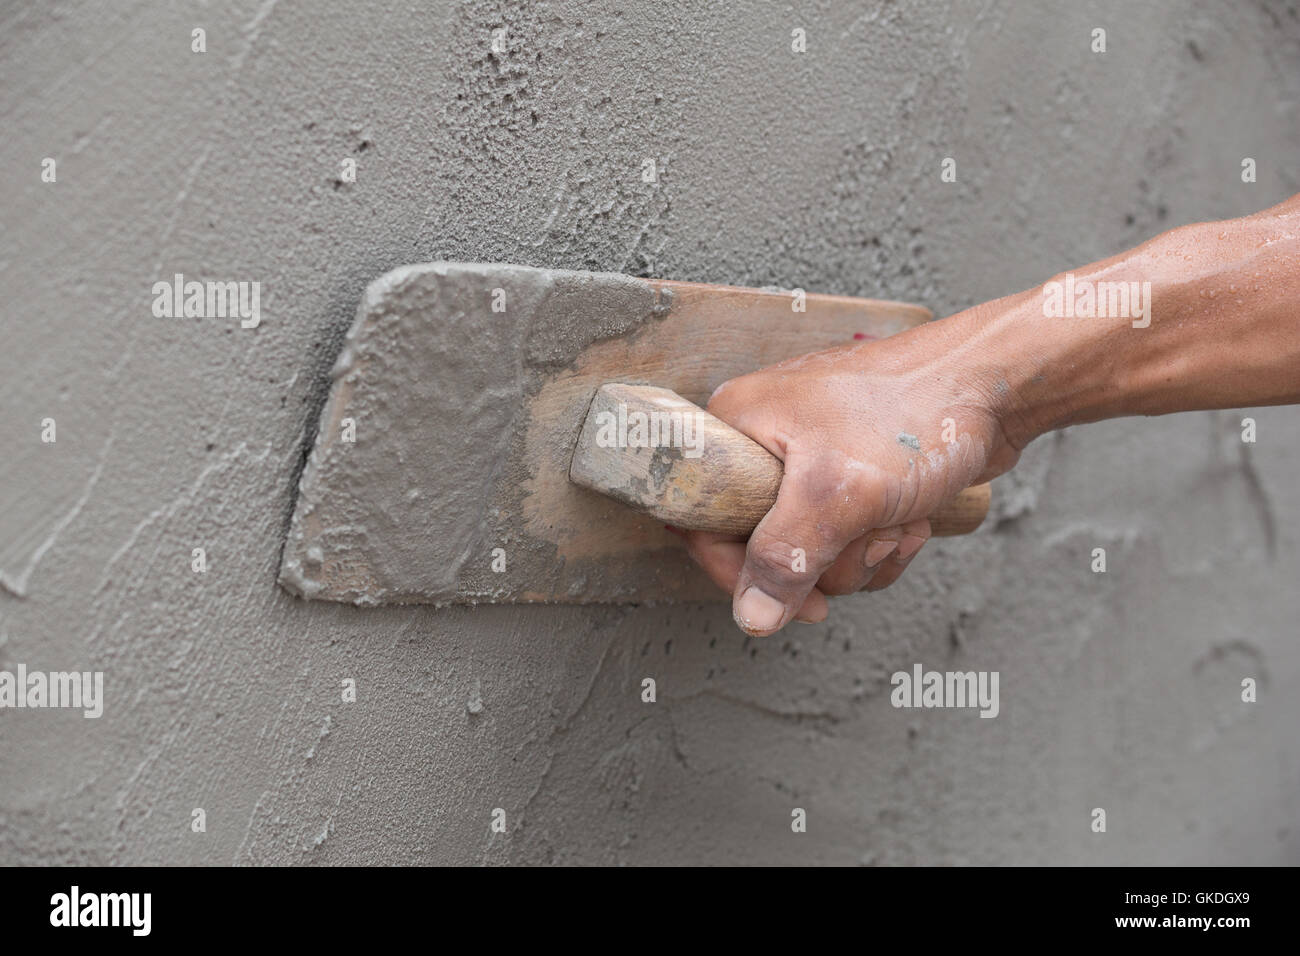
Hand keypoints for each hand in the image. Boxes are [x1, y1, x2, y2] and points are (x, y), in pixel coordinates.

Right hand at [682, 307, 1023, 635]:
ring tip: (896, 516)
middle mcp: (768, 442)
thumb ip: (785, 557)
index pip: (703, 521)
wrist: (996, 386)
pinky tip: (913, 519)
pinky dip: (884, 544)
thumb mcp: (836, 492)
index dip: (739, 573)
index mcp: (740, 425)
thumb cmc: (915, 410)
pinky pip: (850, 543)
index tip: (784, 600)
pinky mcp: (856, 479)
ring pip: (815, 553)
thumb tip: (751, 616)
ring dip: (864, 553)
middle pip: (766, 548)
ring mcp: (814, 461)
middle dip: (827, 558)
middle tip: (863, 530)